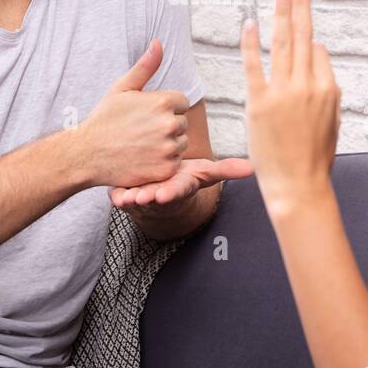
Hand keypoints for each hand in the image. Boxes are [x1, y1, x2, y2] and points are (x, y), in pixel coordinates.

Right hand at [78, 39, 190, 188]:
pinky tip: (143, 159)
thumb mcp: (123, 88)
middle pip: (182, 124)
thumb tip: (158, 43)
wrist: (87, 154)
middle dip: (166, 126)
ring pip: (181, 144)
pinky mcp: (166, 169)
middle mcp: (169, 124)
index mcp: (163, 101)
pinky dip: (162, 163)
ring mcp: (168, 148)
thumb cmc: (104, 119)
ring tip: (142, 145)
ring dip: (167, 145)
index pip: (181, 102)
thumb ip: (145, 66)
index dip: (165, 108)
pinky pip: (175, 163)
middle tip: (141, 132)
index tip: (146, 116)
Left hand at [109, 157, 253, 209]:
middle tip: (143, 196)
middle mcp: (161, 194)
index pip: (178, 190)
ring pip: (135, 199)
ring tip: (127, 196)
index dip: (171, 193)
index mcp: (180, 187)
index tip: (164, 194)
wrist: (158, 187)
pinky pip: (119, 195)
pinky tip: (114, 190)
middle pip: (156, 197)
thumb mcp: (203, 172)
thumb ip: (225, 169)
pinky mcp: (125, 194)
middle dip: (150, 197)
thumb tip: (253, 168)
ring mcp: (143, 196)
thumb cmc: (182, 176)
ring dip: (131, 199)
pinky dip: (116, 194)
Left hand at [241, 0, 340, 215]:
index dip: (308, 41)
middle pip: (303, 35)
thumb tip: (319, 53)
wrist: (298, 187)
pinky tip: (250, 22)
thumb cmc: (315, 157)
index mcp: (328, 89)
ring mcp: (283, 93)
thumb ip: (327, 86)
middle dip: (300, 4)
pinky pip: (254, 65)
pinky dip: (251, 42)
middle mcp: (308, 86)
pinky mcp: (259, 103)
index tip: (301, 27)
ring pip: (283, 43)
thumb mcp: (332, 120)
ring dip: (281, 12)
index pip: (317, 51)